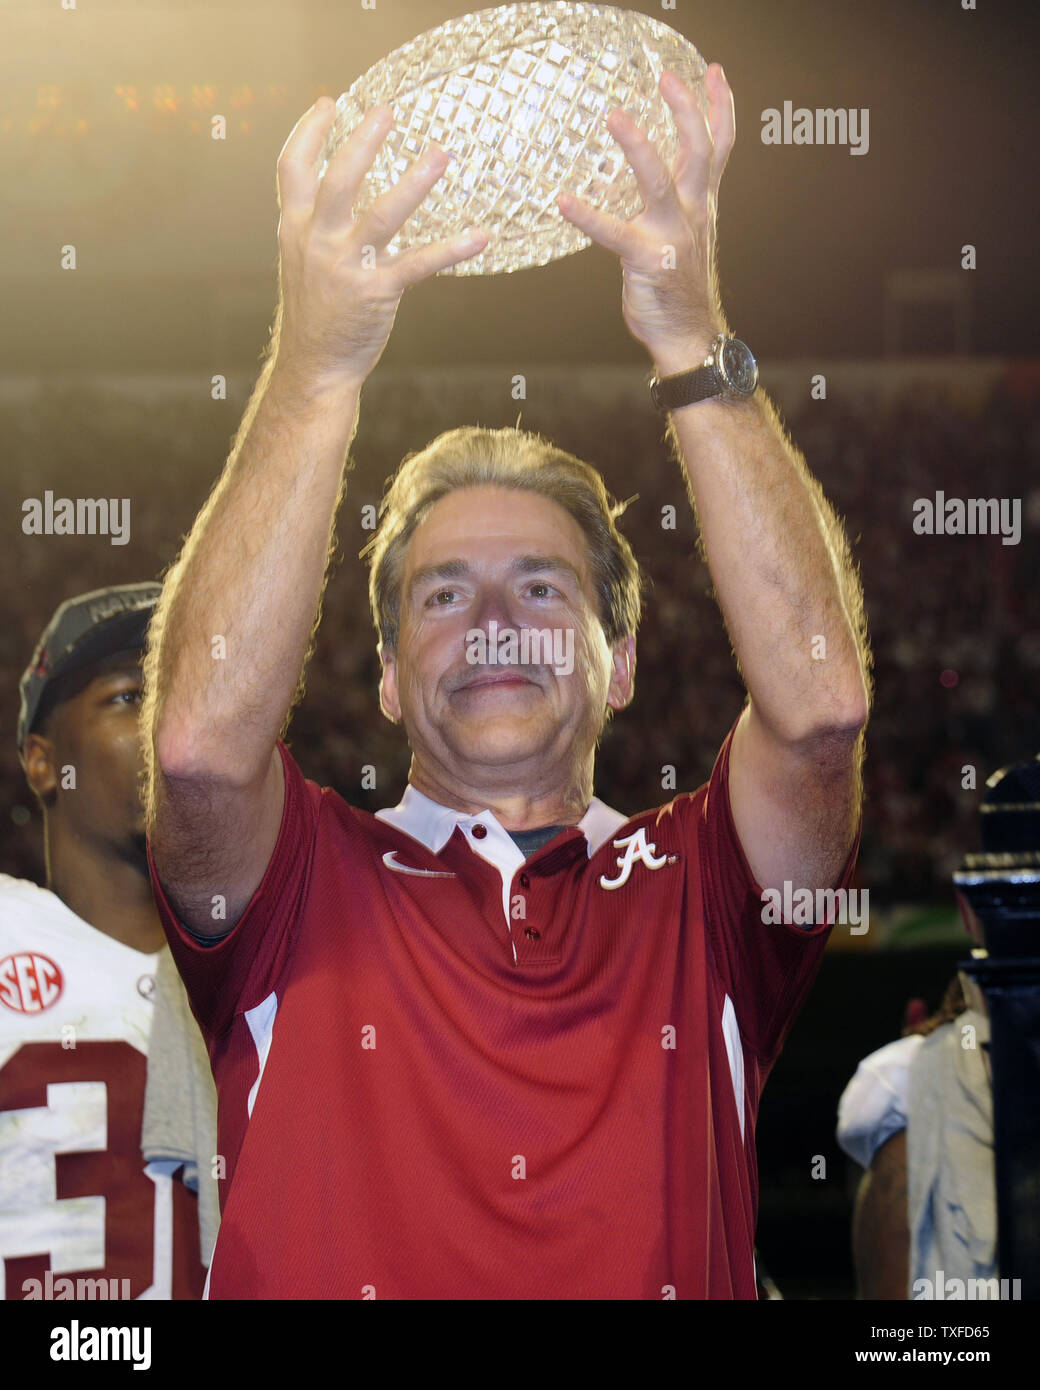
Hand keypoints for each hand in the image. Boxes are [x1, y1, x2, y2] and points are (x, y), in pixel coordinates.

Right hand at [272, 98, 488, 391]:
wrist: (314, 366)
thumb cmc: (314, 313)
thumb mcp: (301, 261)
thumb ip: (316, 224)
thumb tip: (338, 187)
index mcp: (295, 229)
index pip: (292, 168)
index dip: (309, 131)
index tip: (329, 103)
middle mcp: (318, 241)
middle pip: (339, 178)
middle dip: (363, 140)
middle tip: (388, 110)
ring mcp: (348, 267)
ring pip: (383, 214)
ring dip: (414, 182)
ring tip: (440, 154)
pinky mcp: (378, 293)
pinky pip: (420, 264)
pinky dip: (452, 249)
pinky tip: (480, 236)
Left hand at [557, 64, 734, 373]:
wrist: (688, 335)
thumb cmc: (680, 286)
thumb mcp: (690, 234)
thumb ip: (679, 201)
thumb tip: (660, 172)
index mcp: (702, 205)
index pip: (719, 147)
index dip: (721, 107)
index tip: (716, 71)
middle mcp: (692, 214)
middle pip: (699, 152)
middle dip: (687, 111)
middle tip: (668, 76)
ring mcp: (671, 236)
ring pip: (659, 181)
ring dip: (638, 147)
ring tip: (615, 117)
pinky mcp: (646, 261)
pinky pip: (614, 234)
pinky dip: (588, 217)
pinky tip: (563, 201)